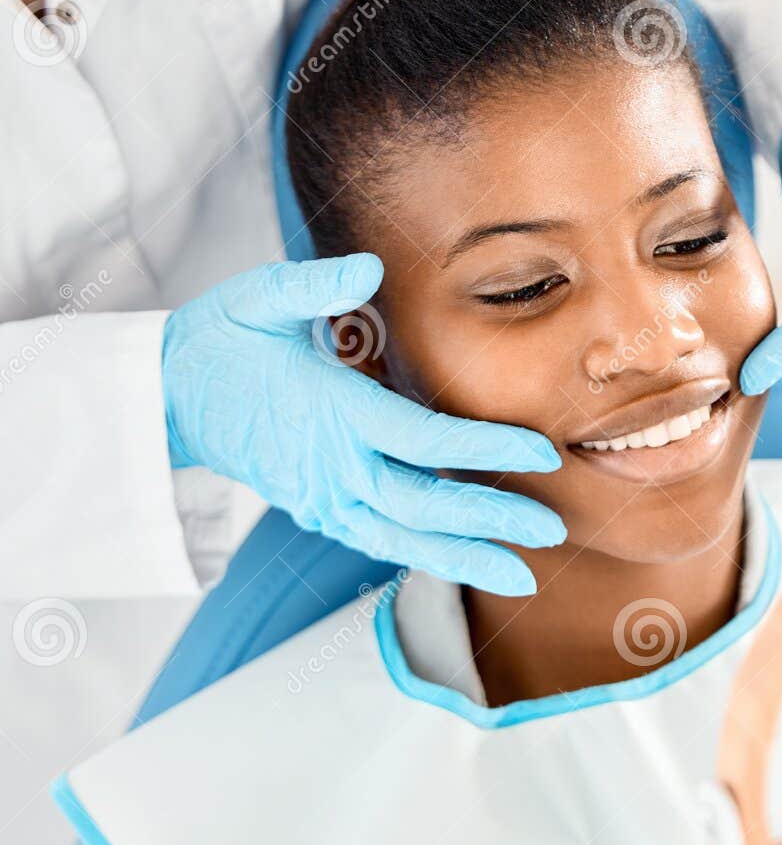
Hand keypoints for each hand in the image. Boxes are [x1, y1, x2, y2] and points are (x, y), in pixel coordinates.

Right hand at [162, 255, 564, 594]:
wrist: (166, 396)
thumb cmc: (220, 339)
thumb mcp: (257, 299)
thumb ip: (313, 286)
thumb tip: (368, 268)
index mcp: (334, 413)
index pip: (425, 441)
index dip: (486, 449)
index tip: (541, 452)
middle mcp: (334, 466)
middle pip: (424, 505)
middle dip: (490, 521)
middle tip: (551, 531)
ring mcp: (324, 497)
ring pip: (403, 539)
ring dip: (464, 558)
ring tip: (522, 576)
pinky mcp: (319, 511)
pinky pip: (379, 542)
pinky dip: (424, 556)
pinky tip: (469, 564)